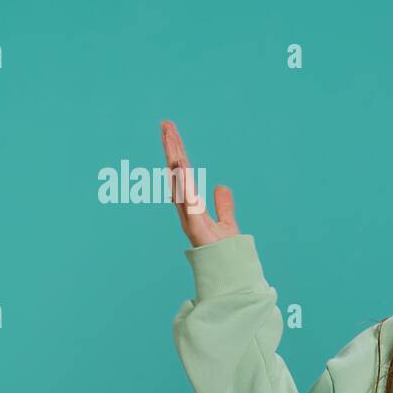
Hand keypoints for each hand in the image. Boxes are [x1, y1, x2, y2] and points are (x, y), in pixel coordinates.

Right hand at [160, 120, 239, 247]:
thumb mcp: (226, 222)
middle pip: (177, 171)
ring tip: (170, 137)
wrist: (227, 268)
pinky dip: (183, 182)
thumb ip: (223, 205)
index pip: (183, 172)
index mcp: (192, 203)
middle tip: (166, 124)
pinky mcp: (194, 223)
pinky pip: (187, 198)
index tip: (172, 131)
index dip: (178, 152)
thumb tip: (221, 186)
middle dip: (172, 147)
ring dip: (174, 158)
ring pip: (179, 180)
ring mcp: (188, 214)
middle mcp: (186, 206)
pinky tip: (179, 165)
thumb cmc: (223, 249)